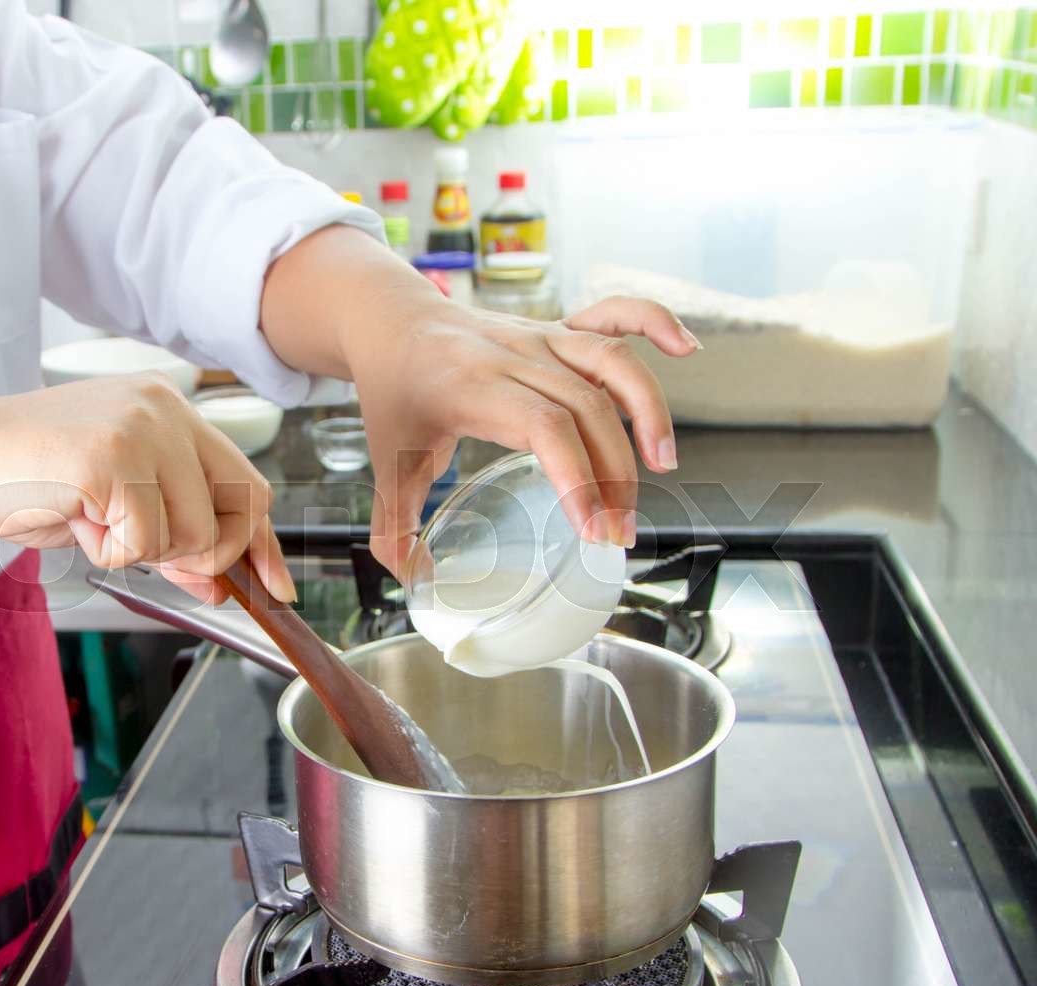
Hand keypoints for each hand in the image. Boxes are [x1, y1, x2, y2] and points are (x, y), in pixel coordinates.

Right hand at [0, 374, 294, 602]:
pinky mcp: (110, 460)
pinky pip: (143, 542)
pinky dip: (109, 551)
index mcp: (167, 407)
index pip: (245, 479)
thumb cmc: (20, 478)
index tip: (275, 584)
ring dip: (141, 551)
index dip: (262, 540)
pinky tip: (73, 519)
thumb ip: (170, 530)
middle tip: (163, 566)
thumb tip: (218, 578)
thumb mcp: (111, 505)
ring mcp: (140, 430)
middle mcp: (163, 408)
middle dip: (209, 557)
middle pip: (235, 506)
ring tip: (89, 520)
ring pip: (190, 533)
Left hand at [345, 289, 698, 576]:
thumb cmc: (393, 393)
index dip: (579, 480)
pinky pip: (614, 314)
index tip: (595, 532)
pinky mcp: (558, 329)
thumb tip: (416, 583)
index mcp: (474, 387)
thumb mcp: (386, 462)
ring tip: (666, 467)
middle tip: (620, 533)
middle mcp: (515, 356)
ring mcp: (541, 337)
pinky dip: (654, 322)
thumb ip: (393, 528)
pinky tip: (686, 350)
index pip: (545, 429)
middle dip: (615, 476)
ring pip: (611, 362)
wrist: (391, 323)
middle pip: (588, 409)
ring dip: (649, 411)